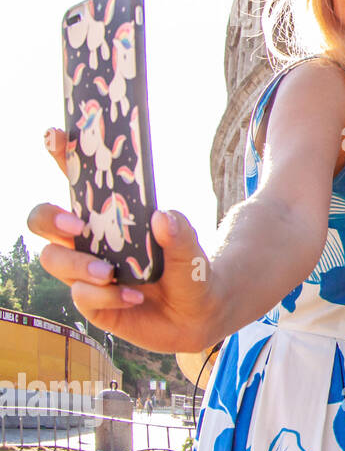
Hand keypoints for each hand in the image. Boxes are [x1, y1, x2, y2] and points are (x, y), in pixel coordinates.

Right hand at [29, 128, 218, 353]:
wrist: (197, 314)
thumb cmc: (187, 269)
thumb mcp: (192, 249)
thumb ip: (181, 233)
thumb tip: (163, 217)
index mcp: (106, 215)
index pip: (76, 180)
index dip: (62, 155)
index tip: (56, 136)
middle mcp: (87, 241)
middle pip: (42, 220)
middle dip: (50, 218)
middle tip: (77, 225)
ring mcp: (84, 271)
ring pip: (54, 259)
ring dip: (79, 264)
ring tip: (109, 272)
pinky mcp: (92, 302)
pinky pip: (82, 296)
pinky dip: (107, 295)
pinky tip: (132, 296)